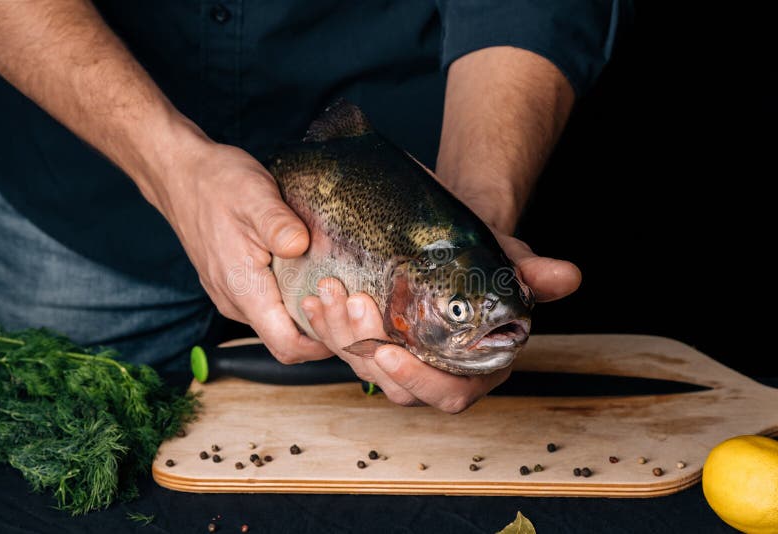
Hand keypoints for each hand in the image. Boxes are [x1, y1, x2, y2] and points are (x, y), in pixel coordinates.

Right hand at [147, 137, 330, 363]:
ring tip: (338, 291)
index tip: (350, 324)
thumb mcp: (255, 195)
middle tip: (353, 306)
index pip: (286, 346)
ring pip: (277, 325)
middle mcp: (236, 302)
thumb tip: (302, 245)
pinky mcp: (234, 286)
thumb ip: (279, 224)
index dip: (321, 345)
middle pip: (285, 341)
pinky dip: (293, 301)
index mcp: (244, 289)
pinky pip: (268, 308)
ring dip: (308, 317)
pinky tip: (312, 277)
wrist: (180, 175)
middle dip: (321, 332)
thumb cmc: (217, 184)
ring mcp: (233, 296)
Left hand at [300, 236, 579, 412]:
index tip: (390, 353)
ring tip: (328, 295)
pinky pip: (344, 346)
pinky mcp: (371, 342)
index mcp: (474, 368)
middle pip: (395, 386)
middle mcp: (434, 372)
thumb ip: (533, 274)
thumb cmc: (484, 260)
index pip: (449, 395)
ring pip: (362, 365)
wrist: (452, 244)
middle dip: (366, 350)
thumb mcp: (508, 263)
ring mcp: (399, 359)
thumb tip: (569, 276)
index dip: (418, 382)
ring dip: (339, 335)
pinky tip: (314, 299)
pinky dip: (325, 326)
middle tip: (352, 305)